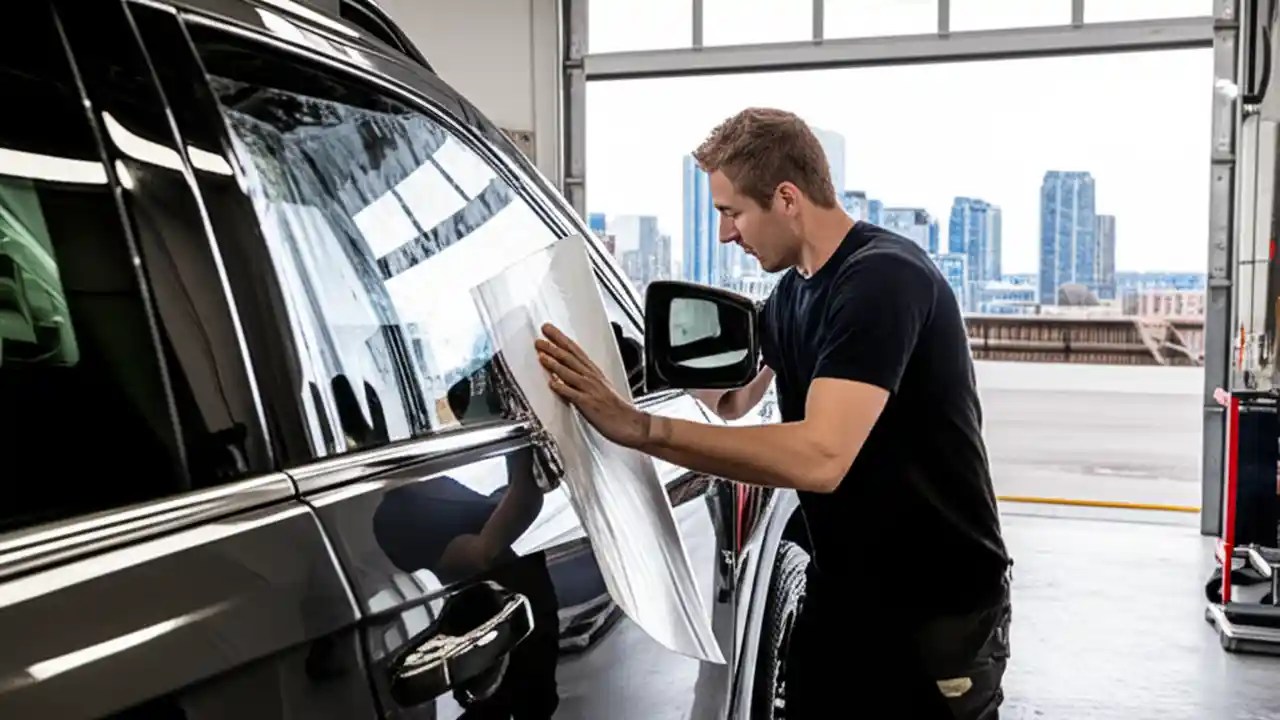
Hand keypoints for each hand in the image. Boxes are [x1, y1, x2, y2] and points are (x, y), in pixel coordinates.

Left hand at [535, 323, 651, 448]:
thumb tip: (564, 374)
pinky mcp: (588, 404)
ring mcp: (590, 390)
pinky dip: (562, 388)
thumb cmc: (616, 409)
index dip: (561, 339)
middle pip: (570, 358)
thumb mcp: (601, 387)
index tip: (549, 330)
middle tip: (540, 337)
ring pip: (570, 373)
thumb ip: (583, 379)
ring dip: (554, 363)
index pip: (575, 350)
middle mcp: (591, 378)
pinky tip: (552, 384)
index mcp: (594, 373)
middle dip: (554, 346)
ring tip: (542, 355)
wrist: (630, 423)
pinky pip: (573, 395)